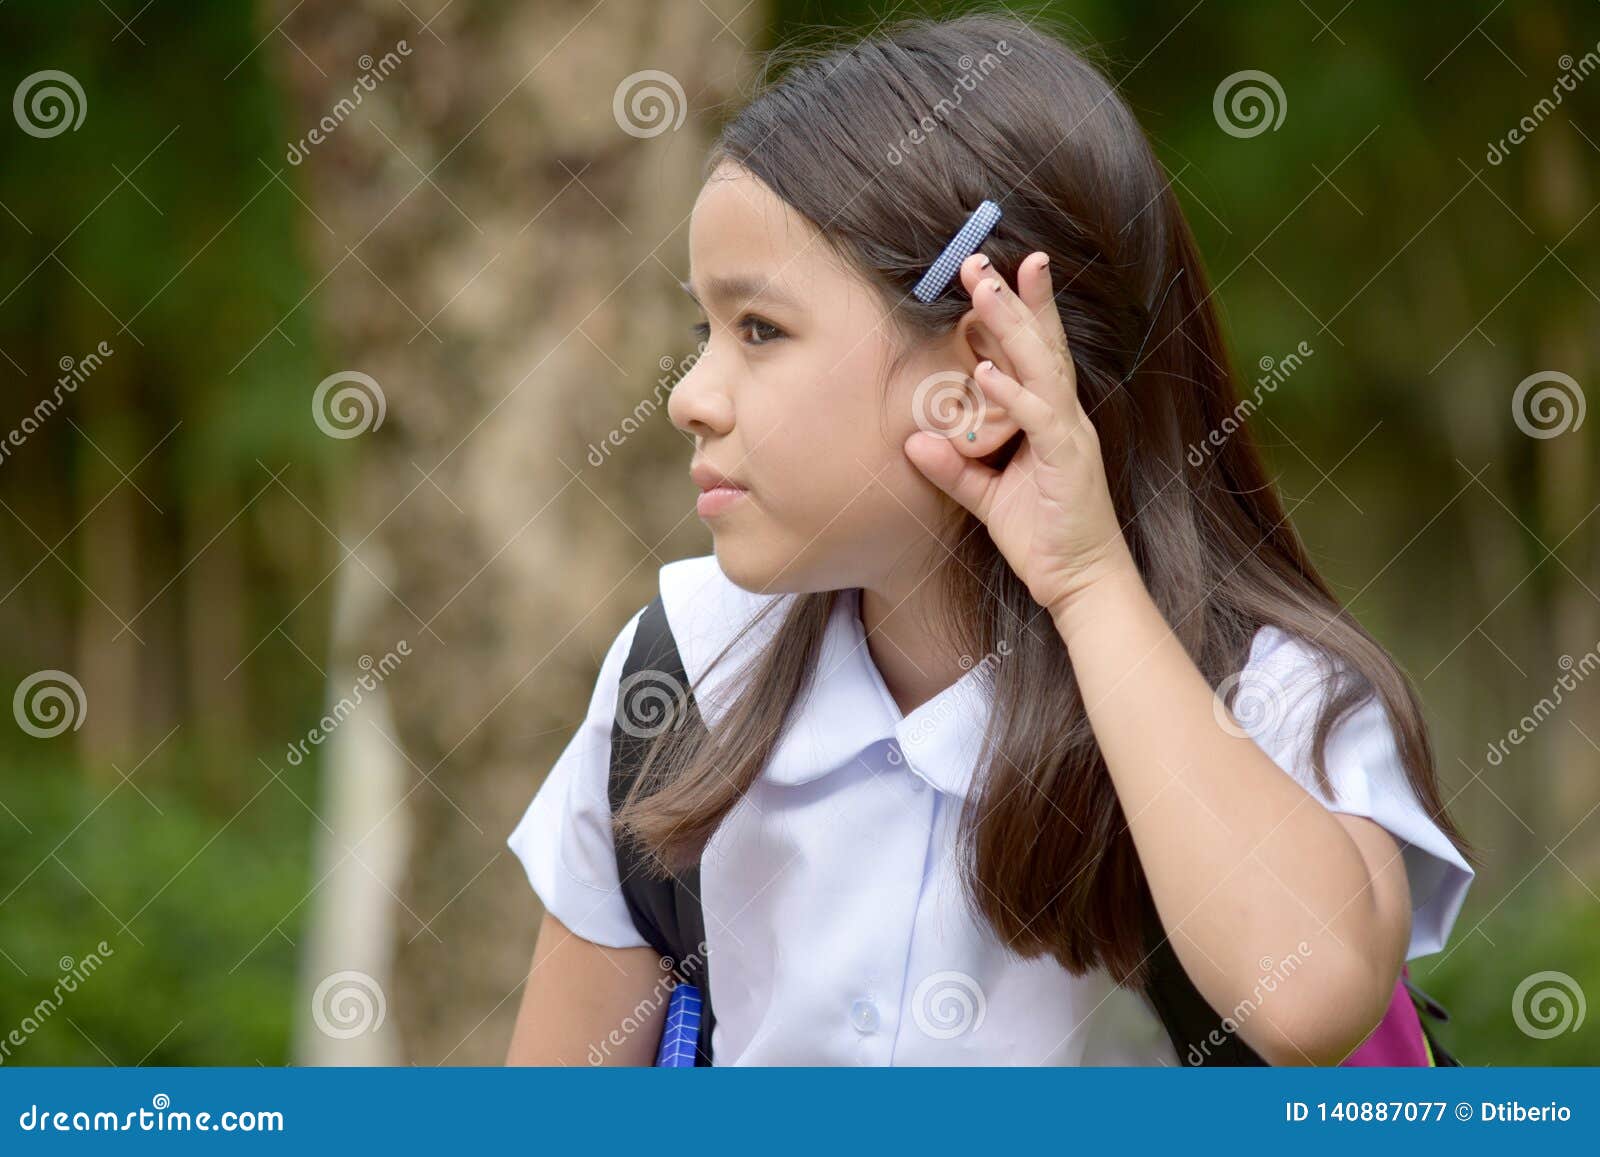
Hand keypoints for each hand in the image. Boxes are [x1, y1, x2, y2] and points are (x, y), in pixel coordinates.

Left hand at [903, 250, 1136, 621]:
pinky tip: (987, 370)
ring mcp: (1069, 436)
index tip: (1002, 267)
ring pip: (1040, 367)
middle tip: (980, 259)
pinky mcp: (1067, 463)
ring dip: (1011, 326)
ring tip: (983, 290)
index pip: (1037, 351)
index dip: (1023, 308)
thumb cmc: (1043, 538)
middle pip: (1039, 344)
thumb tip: (914, 440)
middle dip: (1012, 298)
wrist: (1081, 583)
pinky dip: (1013, 393)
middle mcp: (1064, 417)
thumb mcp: (987, 498)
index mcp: (1049, 419)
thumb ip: (953, 467)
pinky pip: (1039, 418)